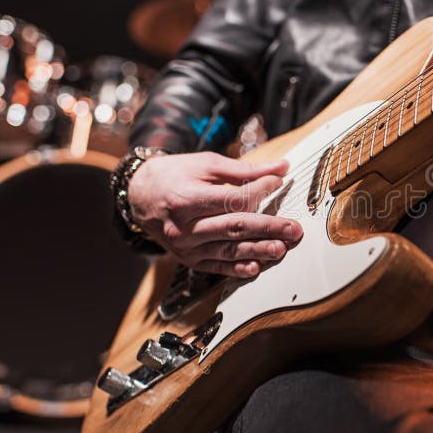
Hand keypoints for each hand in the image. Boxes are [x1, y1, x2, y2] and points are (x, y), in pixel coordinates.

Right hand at [128, 152, 302, 277]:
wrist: (139, 196)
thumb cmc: (174, 175)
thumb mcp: (206, 164)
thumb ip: (244, 170)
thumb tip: (279, 169)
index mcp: (186, 199)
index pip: (232, 199)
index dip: (259, 192)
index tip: (278, 183)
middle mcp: (184, 226)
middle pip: (234, 227)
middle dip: (268, 228)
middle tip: (293, 229)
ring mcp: (186, 246)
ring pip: (228, 250)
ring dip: (258, 250)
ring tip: (281, 248)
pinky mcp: (188, 259)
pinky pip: (217, 266)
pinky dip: (238, 268)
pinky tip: (257, 266)